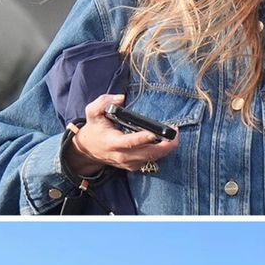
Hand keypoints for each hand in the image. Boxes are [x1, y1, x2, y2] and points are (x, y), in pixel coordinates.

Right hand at [63, 94, 179, 174]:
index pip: (129, 142)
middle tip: (176, 134)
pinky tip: (165, 143)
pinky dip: (159, 153)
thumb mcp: (92, 112)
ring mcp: (128, 162)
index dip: (142, 138)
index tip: (154, 133)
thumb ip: (103, 102)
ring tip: (175, 137)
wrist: (88, 149)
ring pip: (151, 158)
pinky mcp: (133, 166)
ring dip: (165, 149)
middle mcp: (121, 155)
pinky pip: (150, 161)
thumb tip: (121, 98)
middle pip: (147, 154)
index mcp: (112, 142)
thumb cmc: (94, 128)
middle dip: (164, 146)